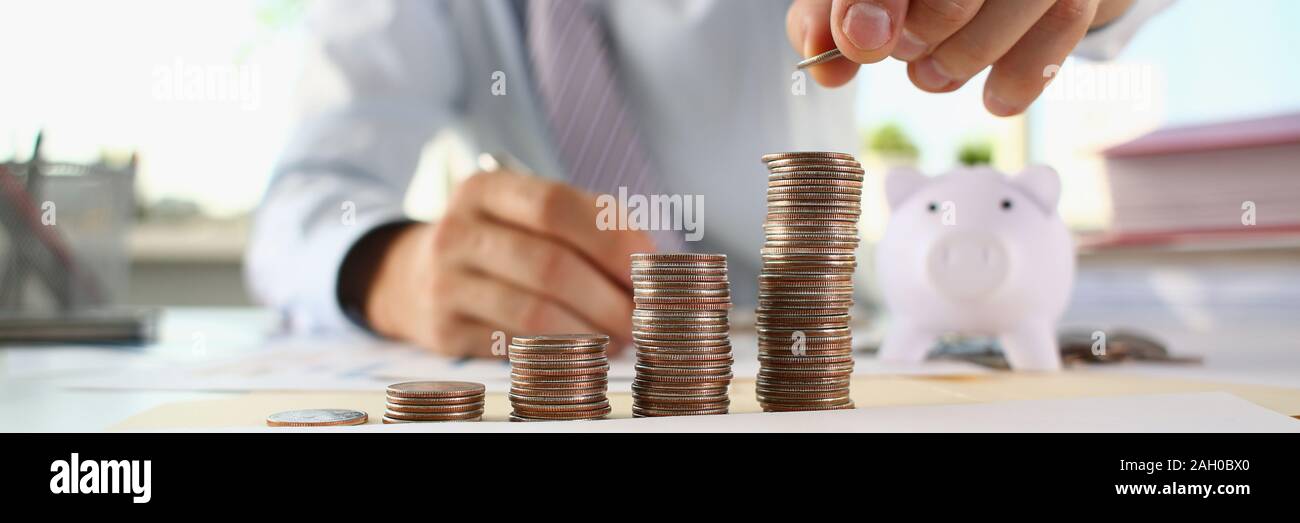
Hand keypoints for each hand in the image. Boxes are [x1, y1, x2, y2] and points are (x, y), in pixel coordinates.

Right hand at [350, 170, 652, 356]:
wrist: (410, 277)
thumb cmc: (498, 242)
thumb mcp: (526, 215)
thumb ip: (587, 227)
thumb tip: (651, 268)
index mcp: (485, 189)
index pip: (556, 206)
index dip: (611, 239)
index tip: (650, 269)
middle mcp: (457, 231)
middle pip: (550, 265)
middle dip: (610, 298)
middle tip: (642, 319)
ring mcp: (444, 283)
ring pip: (534, 314)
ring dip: (592, 333)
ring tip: (621, 341)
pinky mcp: (443, 330)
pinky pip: (515, 347)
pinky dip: (561, 354)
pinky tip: (585, 353)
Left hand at [786, 0, 1134, 114]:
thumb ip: (830, 18)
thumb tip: (826, 66)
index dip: (874, 0)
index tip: (864, 43)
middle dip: (924, 32)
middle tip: (904, 53)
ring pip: (1020, 1)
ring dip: (963, 59)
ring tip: (931, 75)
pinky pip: (1063, 28)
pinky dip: (1019, 78)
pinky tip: (991, 98)